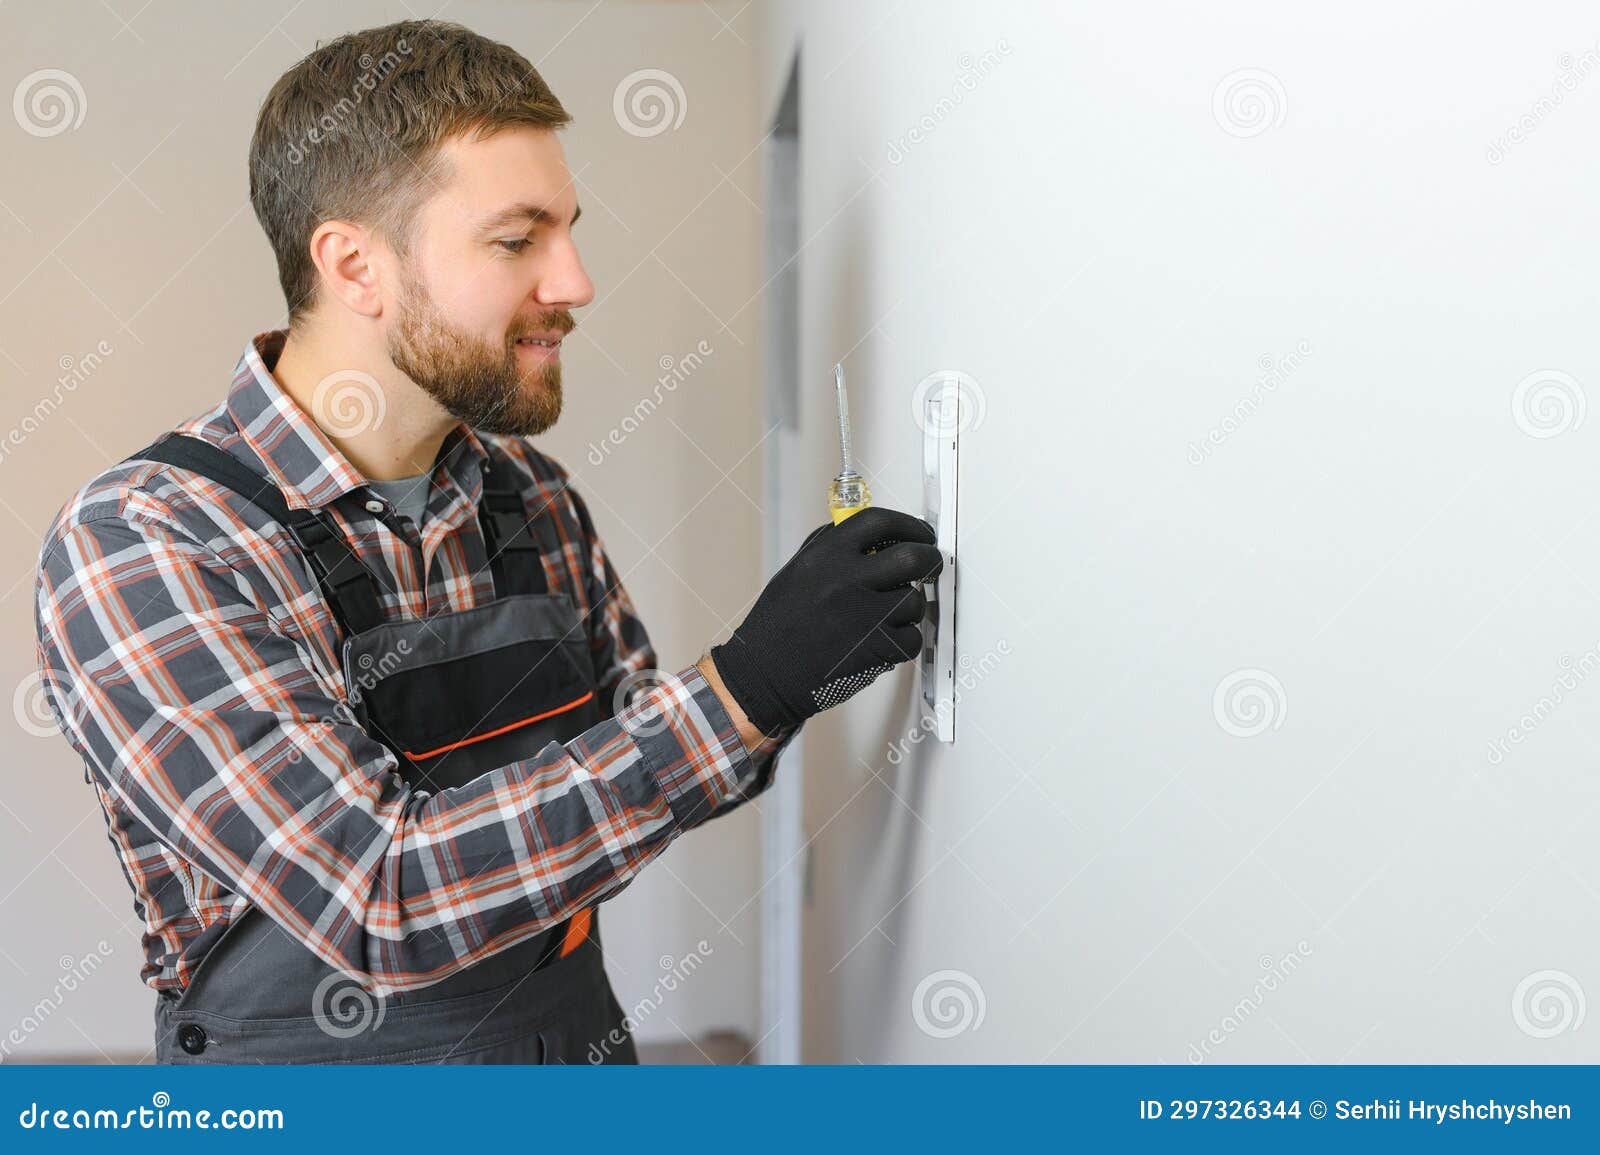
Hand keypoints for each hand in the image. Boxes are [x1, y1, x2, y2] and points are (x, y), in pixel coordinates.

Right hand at [708, 507, 942, 731]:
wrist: (763, 675)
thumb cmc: (778, 625)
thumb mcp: (797, 571)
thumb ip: (833, 547)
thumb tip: (875, 534)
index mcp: (826, 556)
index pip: (880, 522)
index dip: (909, 524)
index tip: (919, 532)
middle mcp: (846, 581)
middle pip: (913, 556)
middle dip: (929, 559)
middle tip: (929, 564)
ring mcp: (864, 616)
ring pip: (915, 601)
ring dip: (909, 607)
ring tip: (887, 615)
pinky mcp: (877, 650)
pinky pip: (911, 637)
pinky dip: (903, 640)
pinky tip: (882, 641)